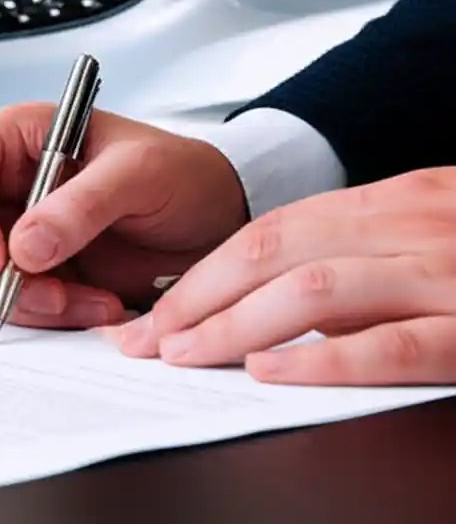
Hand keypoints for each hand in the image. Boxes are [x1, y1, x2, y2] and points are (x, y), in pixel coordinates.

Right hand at [0, 104, 249, 329]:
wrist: (219, 220)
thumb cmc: (185, 173)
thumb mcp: (141, 174)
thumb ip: (80, 206)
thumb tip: (24, 245)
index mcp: (17, 138)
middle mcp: (6, 184)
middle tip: (50, 292)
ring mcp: (16, 230)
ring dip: (26, 302)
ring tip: (87, 301)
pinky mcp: (35, 271)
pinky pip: (13, 303)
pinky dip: (48, 317)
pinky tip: (94, 306)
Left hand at [117, 168, 455, 384]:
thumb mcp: (429, 232)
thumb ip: (358, 259)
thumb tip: (280, 308)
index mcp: (393, 202)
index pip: (270, 232)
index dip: (201, 275)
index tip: (153, 312)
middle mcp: (409, 227)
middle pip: (273, 254)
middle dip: (195, 299)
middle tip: (145, 340)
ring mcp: (442, 273)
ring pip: (314, 290)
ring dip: (235, 324)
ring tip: (184, 355)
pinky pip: (390, 345)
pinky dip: (321, 358)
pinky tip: (268, 370)